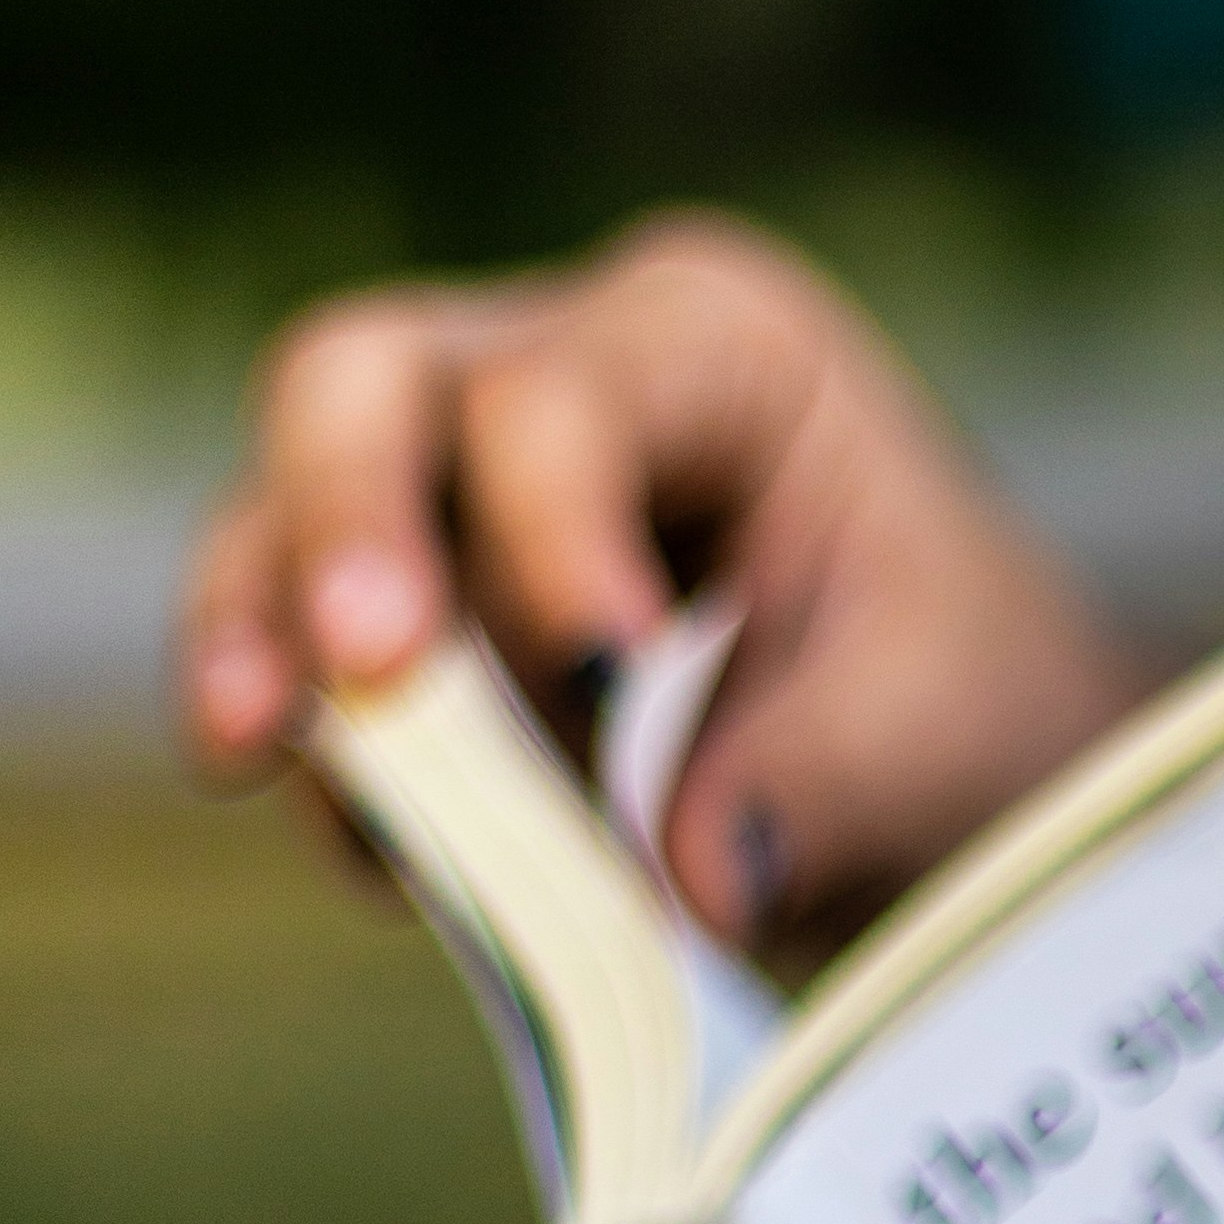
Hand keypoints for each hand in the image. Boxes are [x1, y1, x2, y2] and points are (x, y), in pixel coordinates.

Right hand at [174, 213, 1141, 961]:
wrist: (952, 790)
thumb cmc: (966, 710)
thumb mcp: (947, 735)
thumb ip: (823, 786)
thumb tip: (691, 875)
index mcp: (715, 348)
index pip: (567, 398)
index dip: (555, 530)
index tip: (611, 669)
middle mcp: (553, 372)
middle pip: (364, 384)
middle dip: (344, 522)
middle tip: (366, 666)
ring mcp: (451, 494)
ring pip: (285, 514)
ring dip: (264, 638)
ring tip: (257, 752)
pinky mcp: (407, 628)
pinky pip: (296, 666)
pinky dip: (320, 763)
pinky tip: (381, 861)